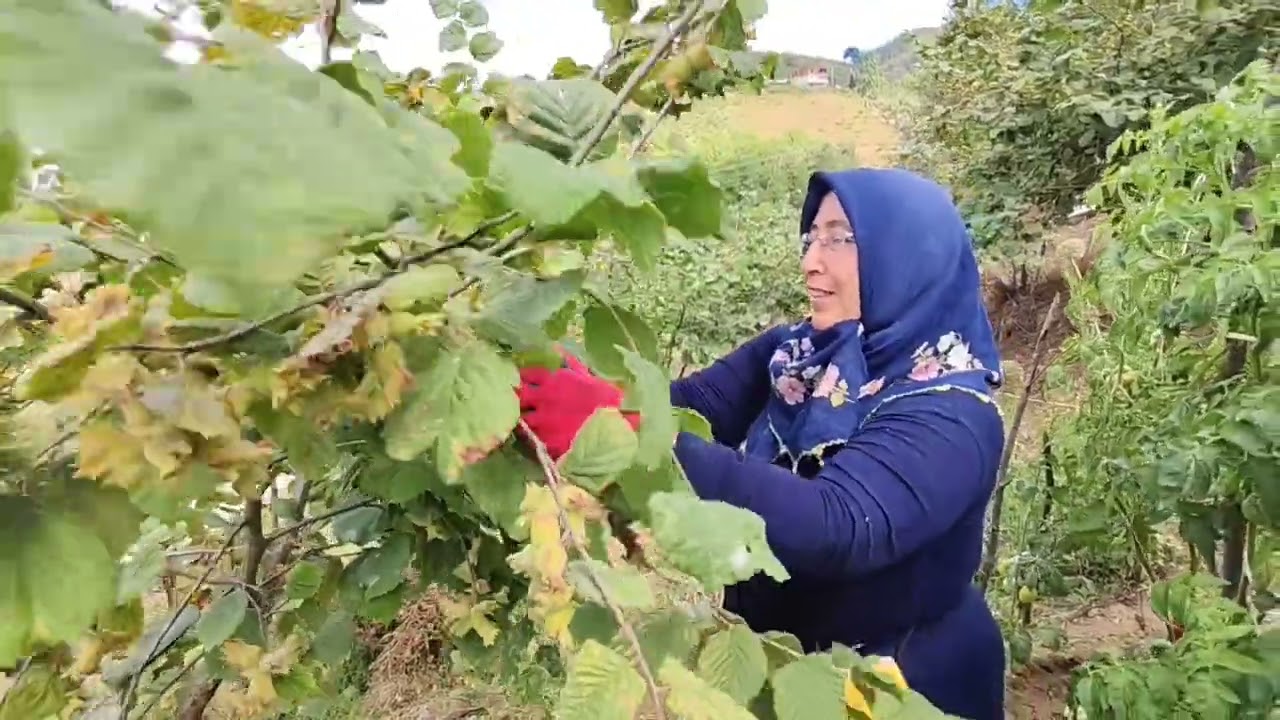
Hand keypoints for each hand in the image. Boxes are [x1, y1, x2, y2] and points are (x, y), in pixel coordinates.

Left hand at [516, 351, 639, 459]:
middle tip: (517, 399)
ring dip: (521, 416)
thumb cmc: (605, 399)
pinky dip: (531, 434)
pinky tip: (534, 434)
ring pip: (521, 417)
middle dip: (517, 396)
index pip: (527, 374)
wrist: (613, 427)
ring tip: (523, 419)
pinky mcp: (545, 439)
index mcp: (553, 379)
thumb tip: (555, 348)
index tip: (521, 379)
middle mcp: (543, 397)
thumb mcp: (587, 376)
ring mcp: (542, 419)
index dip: (523, 377)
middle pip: (519, 395)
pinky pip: (531, 436)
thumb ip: (569, 362)